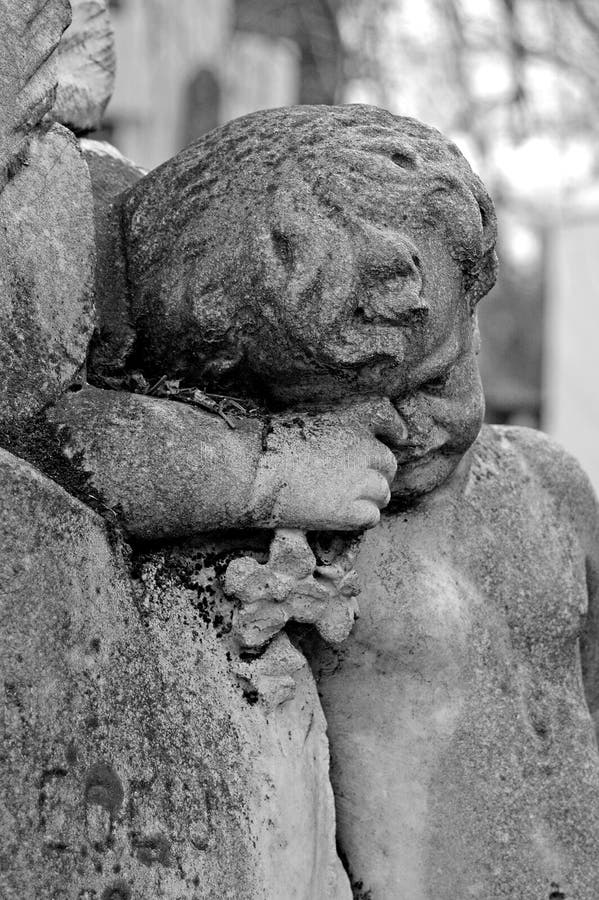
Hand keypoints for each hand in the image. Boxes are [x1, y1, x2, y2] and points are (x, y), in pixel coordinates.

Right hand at [253, 397, 403, 530]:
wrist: (249, 472)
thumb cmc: (264, 447)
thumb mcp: (300, 419)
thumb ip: (329, 430)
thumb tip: (340, 447)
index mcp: (348, 421)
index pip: (385, 418)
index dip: (393, 431)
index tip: (397, 437)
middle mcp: (360, 448)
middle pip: (387, 463)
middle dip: (377, 473)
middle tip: (357, 482)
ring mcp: (357, 480)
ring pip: (382, 492)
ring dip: (370, 497)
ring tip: (347, 501)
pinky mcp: (348, 510)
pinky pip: (371, 517)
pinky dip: (361, 518)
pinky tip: (343, 516)